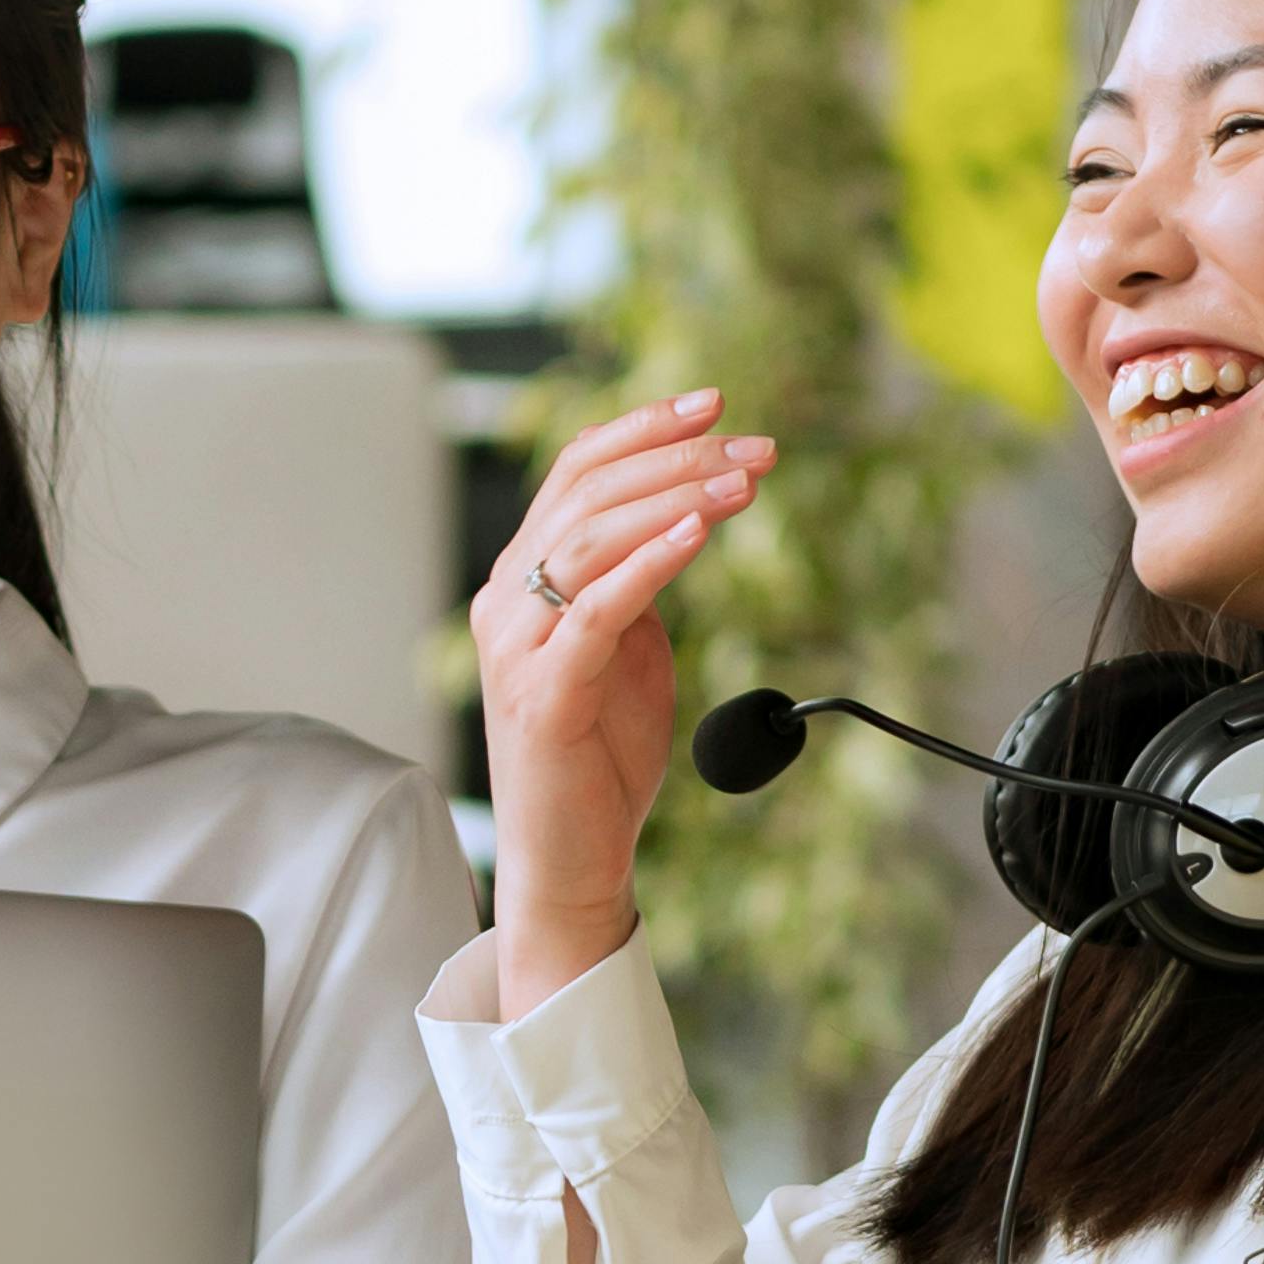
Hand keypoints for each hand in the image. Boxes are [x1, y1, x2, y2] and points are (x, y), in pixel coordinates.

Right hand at [475, 389, 776, 1015]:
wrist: (570, 858)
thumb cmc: (599, 759)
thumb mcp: (629, 649)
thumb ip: (639, 584)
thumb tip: (684, 517)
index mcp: (524, 581)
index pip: (576, 473)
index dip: (642, 428)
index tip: (715, 405)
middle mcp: (508, 601)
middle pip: (587, 491)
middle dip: (678, 458)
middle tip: (756, 446)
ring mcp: (518, 648)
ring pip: (589, 537)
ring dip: (676, 499)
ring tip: (744, 482)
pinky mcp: (543, 695)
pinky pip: (597, 610)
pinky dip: (651, 562)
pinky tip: (698, 533)